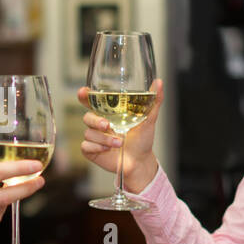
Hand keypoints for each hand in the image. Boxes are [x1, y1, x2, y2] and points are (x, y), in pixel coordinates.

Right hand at [79, 78, 163, 192]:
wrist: (140, 161)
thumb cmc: (143, 140)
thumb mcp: (150, 118)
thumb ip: (154, 100)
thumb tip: (159, 82)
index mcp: (108, 113)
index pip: (91, 101)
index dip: (84, 96)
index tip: (83, 92)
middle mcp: (99, 124)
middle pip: (87, 116)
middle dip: (96, 120)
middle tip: (108, 125)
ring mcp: (94, 137)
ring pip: (89, 133)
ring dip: (104, 138)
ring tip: (120, 143)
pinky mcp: (90, 150)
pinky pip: (86, 146)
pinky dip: (97, 147)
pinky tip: (107, 150)